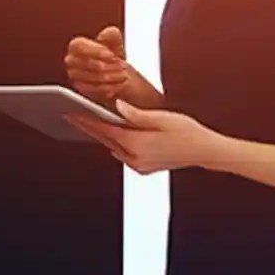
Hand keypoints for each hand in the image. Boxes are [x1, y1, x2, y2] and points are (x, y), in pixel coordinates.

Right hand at [65, 26, 131, 101]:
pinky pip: (94, 89)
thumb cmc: (109, 54)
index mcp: (76, 45)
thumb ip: (112, 35)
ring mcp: (75, 75)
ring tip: (123, 75)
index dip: (95, 50)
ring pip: (92, 77)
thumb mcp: (114, 41)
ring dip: (111, 77)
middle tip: (122, 65)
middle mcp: (71, 60)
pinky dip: (109, 87)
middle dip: (108, 65)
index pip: (79, 46)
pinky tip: (118, 84)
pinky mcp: (81, 88)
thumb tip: (111, 32)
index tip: (110, 54)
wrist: (112, 71)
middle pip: (87, 63)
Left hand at [68, 100, 224, 174]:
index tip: (71, 114)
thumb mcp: (162, 117)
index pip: (105, 130)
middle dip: (90, 127)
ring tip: (89, 122)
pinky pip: (123, 154)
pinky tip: (112, 133)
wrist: (203, 151)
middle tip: (73, 115)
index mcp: (138, 144)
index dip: (86, 121)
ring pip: (113, 147)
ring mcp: (138, 165)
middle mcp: (135, 158)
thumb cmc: (187, 131)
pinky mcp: (143, 168)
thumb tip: (117, 106)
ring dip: (103, 135)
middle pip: (106, 140)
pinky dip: (116, 143)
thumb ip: (136, 114)